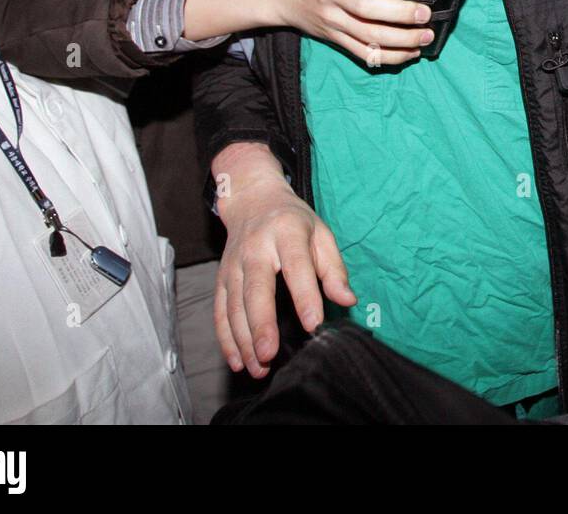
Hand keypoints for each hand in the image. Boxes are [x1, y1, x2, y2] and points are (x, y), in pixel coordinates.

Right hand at [212, 142, 355, 377]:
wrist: (253, 200)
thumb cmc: (294, 221)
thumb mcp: (321, 234)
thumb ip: (334, 269)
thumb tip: (348, 300)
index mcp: (287, 232)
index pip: (297, 267)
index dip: (305, 296)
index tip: (314, 325)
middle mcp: (255, 248)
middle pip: (256, 289)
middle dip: (261, 324)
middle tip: (269, 355)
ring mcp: (234, 264)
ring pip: (234, 305)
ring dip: (243, 340)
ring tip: (258, 367)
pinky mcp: (220, 277)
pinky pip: (220, 310)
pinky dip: (226, 338)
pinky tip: (238, 360)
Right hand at [268, 0, 435, 65]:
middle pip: (368, 9)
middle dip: (401, 14)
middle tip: (424, 14)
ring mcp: (332, 19)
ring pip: (369, 36)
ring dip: (401, 40)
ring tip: (424, 36)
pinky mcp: (334, 37)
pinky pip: (364, 53)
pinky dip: (389, 57)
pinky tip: (409, 53)